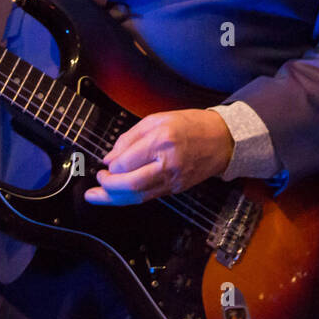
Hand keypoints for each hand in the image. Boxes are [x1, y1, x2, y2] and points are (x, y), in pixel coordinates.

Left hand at [83, 107, 233, 204]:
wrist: (223, 139)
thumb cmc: (192, 125)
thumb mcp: (158, 119)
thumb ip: (130, 137)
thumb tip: (110, 157)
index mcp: (161, 140)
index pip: (125, 161)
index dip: (110, 165)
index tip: (106, 162)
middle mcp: (167, 163)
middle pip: (129, 184)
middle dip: (107, 185)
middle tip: (99, 179)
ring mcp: (173, 179)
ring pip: (136, 196)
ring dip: (112, 198)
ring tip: (95, 196)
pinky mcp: (175, 189)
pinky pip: (147, 197)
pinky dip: (128, 199)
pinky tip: (116, 197)